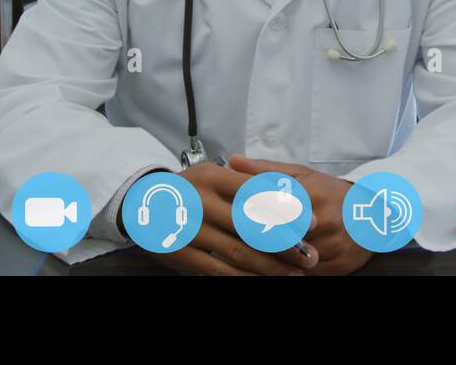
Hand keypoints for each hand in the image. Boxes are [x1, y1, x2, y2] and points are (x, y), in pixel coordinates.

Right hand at [127, 163, 319, 275]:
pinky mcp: (182, 254)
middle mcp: (201, 201)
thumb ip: (248, 182)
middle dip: (285, 243)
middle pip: (251, 225)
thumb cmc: (192, 187)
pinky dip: (244, 277)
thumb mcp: (215, 174)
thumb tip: (290, 196)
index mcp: (213, 177)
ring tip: (295, 273)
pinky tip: (264, 280)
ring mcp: (190, 230)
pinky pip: (219, 270)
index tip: (312, 223)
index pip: (256, 193)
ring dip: (271, 266)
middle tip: (310, 256)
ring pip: (238, 252)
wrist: (144, 204)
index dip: (285, 208)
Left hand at [227, 155, 372, 274]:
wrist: (374, 217)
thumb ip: (266, 170)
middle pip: (276, 235)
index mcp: (310, 193)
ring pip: (286, 258)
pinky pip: (299, 274)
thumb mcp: (302, 174)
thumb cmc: (331, 193)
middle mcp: (322, 220)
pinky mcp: (333, 268)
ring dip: (263, 259)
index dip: (246, 213)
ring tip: (238, 255)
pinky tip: (262, 268)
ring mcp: (329, 247)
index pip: (270, 205)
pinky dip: (279, 272)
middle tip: (226, 238)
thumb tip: (232, 161)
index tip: (225, 215)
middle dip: (251, 239)